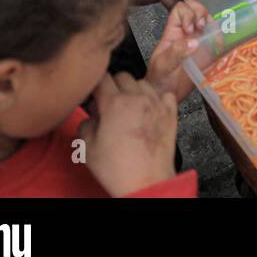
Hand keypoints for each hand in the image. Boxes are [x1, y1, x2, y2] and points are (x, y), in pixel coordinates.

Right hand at [77, 73, 178, 196]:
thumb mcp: (87, 148)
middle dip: (113, 86)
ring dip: (134, 90)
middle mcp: (138, 98)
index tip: (93, 94)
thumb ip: (86, 123)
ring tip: (129, 108)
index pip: (101, 78)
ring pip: (142, 82)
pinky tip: (148, 111)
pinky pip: (164, 94)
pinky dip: (156, 98)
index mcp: (115, 104)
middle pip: (122, 76)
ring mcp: (157, 103)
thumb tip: (92, 115)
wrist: (146, 180)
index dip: (94, 85)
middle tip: (109, 103)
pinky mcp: (171, 112)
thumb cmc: (118, 168)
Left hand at [147, 0, 208, 102]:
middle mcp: (186, 34)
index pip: (180, 9)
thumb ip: (176, 52)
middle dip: (201, 13)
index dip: (187, 13)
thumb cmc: (160, 80)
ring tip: (210, 35)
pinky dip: (221, 37)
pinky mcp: (208, 52)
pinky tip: (218, 46)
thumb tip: (194, 42)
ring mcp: (198, 41)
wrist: (167, 95)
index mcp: (172, 32)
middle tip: (200, 28)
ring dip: (212, 23)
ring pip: (208, 20)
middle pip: (196, 9)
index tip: (189, 29)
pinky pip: (218, 37)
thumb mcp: (163, 65)